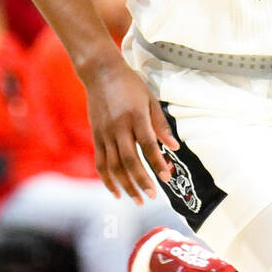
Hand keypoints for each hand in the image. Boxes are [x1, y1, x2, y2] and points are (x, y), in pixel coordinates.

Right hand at [83, 54, 177, 202]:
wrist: (101, 72)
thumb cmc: (130, 84)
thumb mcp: (150, 99)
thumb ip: (161, 125)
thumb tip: (174, 148)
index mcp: (136, 116)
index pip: (148, 146)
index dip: (157, 164)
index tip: (167, 178)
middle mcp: (119, 127)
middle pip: (130, 161)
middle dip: (142, 181)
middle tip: (153, 197)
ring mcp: (105, 133)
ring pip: (114, 166)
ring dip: (126, 186)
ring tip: (138, 200)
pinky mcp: (96, 136)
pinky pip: (101, 163)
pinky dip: (108, 180)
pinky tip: (117, 192)